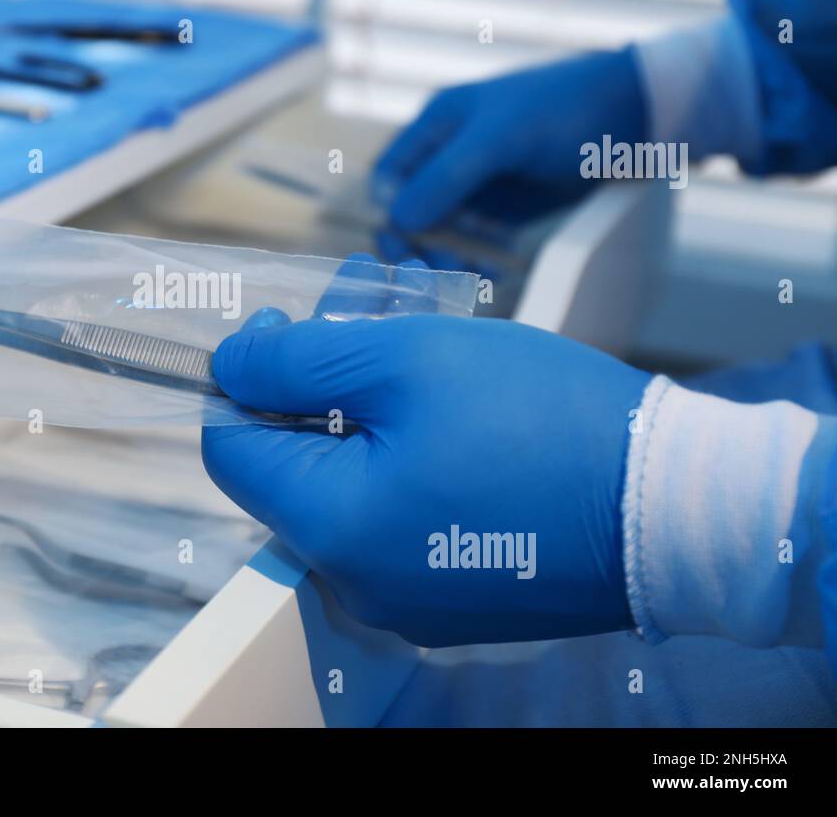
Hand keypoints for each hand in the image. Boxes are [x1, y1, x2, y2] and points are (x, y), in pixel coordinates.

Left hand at [201, 301, 649, 646]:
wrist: (675, 508)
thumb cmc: (539, 420)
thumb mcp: (406, 361)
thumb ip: (297, 362)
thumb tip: (229, 364)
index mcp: (330, 527)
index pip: (231, 449)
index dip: (245, 375)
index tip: (284, 323)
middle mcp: (354, 579)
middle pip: (293, 463)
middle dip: (316, 377)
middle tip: (364, 310)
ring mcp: (406, 595)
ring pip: (349, 482)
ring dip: (364, 404)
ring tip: (412, 336)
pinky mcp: (453, 593)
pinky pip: (398, 515)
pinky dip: (404, 451)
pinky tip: (446, 400)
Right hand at [371, 48, 646, 256]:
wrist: (638, 113)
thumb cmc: (566, 110)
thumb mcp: (501, 138)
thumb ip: (447, 176)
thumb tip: (397, 219)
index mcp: (437, 125)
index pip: (388, 178)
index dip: (389, 214)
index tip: (405, 248)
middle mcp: (449, 155)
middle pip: (411, 210)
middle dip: (419, 243)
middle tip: (435, 274)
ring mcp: (478, 183)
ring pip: (443, 231)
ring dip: (449, 256)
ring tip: (472, 275)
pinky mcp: (506, 208)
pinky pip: (477, 240)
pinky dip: (479, 258)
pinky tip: (496, 269)